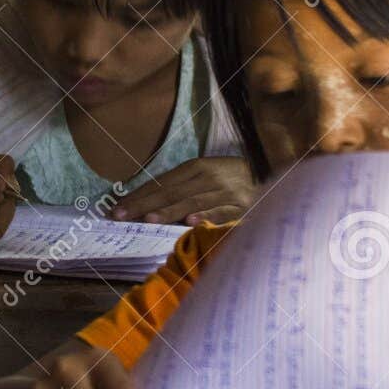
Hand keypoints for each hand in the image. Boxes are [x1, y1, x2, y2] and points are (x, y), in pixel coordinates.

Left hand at [111, 156, 253, 225]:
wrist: (273, 173)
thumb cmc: (231, 178)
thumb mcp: (204, 175)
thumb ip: (179, 187)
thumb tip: (146, 203)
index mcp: (196, 167)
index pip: (161, 183)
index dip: (138, 195)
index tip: (116, 208)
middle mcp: (208, 177)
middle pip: (171, 192)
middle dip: (144, 205)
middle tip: (121, 216)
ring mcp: (225, 191)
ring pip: (193, 201)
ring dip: (170, 211)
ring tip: (149, 219)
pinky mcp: (243, 205)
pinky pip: (223, 211)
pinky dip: (207, 216)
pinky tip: (192, 221)